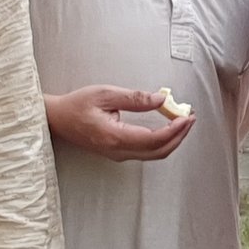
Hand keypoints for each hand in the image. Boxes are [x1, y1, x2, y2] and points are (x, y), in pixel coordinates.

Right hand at [46, 86, 192, 161]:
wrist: (57, 120)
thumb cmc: (77, 105)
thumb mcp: (105, 94)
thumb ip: (134, 98)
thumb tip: (161, 100)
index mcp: (115, 137)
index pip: (154, 139)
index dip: (175, 130)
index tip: (187, 117)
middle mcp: (118, 151)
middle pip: (158, 151)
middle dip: (179, 136)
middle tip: (190, 118)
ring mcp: (118, 154)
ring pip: (154, 154)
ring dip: (172, 139)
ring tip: (183, 121)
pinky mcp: (118, 152)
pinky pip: (146, 152)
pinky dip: (162, 141)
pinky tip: (168, 127)